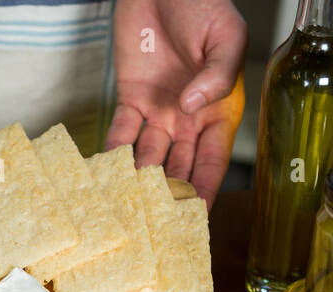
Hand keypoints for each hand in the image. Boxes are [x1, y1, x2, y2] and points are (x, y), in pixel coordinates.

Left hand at [107, 0, 246, 207]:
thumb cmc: (204, 3)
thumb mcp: (227, 35)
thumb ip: (219, 73)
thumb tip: (194, 107)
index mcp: (219, 110)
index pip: (212, 161)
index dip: (204, 190)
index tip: (195, 218)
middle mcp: (189, 119)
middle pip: (179, 167)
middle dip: (168, 198)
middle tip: (155, 227)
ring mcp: (159, 111)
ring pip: (148, 157)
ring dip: (138, 182)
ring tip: (127, 209)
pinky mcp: (131, 98)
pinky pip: (122, 132)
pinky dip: (113, 153)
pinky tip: (105, 175)